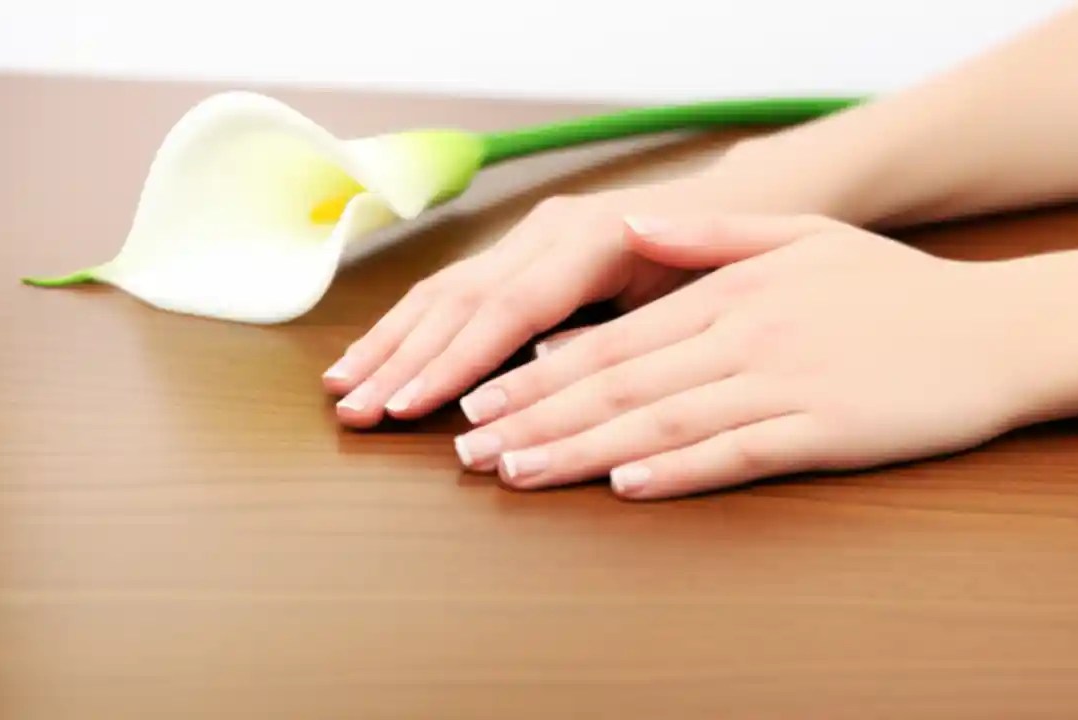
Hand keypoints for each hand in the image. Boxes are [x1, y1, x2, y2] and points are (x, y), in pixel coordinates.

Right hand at [321, 163, 829, 428]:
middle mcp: (549, 231)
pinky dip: (407, 327)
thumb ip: (619, 328)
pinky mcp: (518, 248)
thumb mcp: (689, 296)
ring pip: (444, 291)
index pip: (508, 308)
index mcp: (592, 239)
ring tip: (342, 390)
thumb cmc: (719, 265)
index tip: (410, 405)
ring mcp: (529, 235)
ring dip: (389, 343)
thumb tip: (536, 365)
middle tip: (357, 412)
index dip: (455, 360)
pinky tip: (370, 355)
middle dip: (404, 360)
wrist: (735, 207)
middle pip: (460, 300)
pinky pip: (452, 288)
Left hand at [451, 215, 1036, 499]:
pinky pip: (738, 453)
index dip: (540, 375)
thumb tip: (632, 228)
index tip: (484, 402)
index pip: (614, 339)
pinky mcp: (827, 429)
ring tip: (521, 475)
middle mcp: (747, 333)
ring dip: (583, 451)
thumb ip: (712, 237)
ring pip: (662, 420)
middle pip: (620, 383)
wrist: (1003, 329)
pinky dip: (680, 470)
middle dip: (536, 420)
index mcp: (733, 290)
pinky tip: (630, 488)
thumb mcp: (806, 238)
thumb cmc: (901, 291)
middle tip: (472, 453)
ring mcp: (786, 382)